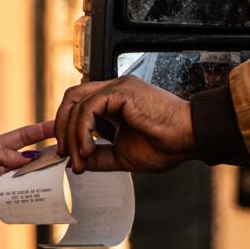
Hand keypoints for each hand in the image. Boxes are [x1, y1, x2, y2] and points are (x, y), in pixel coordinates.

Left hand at [0, 121, 54, 224]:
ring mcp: (0, 186)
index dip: (40, 131)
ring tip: (60, 175)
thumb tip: (25, 159)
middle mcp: (0, 166)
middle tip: (67, 153)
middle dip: (48, 157)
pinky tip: (43, 197)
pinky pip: (18, 201)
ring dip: (42, 179)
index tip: (58, 125)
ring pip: (27, 181)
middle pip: (30, 161)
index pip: (22, 138)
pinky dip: (30, 199)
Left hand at [55, 75, 197, 173]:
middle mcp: (115, 90)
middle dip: (61, 127)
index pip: (80, 104)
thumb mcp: (122, 155)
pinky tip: (87, 148)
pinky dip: (82, 129)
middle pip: (72, 99)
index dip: (64, 124)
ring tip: (78, 158)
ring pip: (76, 103)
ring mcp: (118, 87)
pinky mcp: (121, 91)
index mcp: (116, 102)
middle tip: (65, 154)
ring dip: (71, 133)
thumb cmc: (166, 145)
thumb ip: (98, 155)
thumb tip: (76, 161)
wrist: (188, 140)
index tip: (61, 148)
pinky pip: (88, 107)